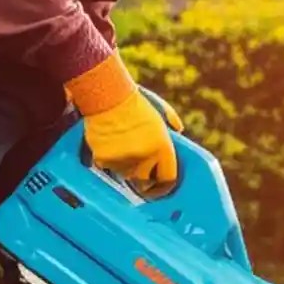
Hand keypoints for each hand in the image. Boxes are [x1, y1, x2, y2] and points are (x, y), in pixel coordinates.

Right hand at [64, 52, 177, 197]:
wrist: (107, 96)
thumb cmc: (134, 102)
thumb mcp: (160, 109)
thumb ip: (172, 123)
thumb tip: (179, 131)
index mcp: (162, 148)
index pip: (168, 179)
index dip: (164, 185)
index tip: (159, 187)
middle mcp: (145, 158)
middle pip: (144, 182)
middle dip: (141, 178)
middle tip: (136, 169)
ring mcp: (124, 161)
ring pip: (124, 175)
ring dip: (123, 167)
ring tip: (121, 146)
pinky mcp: (105, 160)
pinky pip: (107, 167)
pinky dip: (106, 160)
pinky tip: (108, 143)